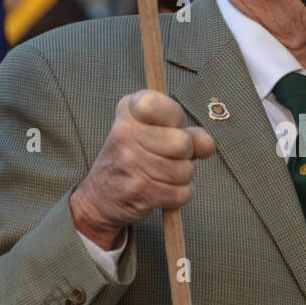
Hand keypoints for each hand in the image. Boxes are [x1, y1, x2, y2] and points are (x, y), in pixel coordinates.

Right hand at [70, 90, 215, 250]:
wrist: (99, 195)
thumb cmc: (133, 158)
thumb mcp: (155, 134)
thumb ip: (187, 133)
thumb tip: (206, 145)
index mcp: (130, 110)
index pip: (169, 108)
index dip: (176, 121)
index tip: (166, 127)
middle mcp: (125, 132)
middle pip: (183, 143)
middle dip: (184, 155)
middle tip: (166, 157)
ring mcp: (130, 161)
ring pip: (184, 171)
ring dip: (181, 178)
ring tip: (161, 175)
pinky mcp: (138, 190)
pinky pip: (181, 193)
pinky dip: (179, 196)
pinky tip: (162, 190)